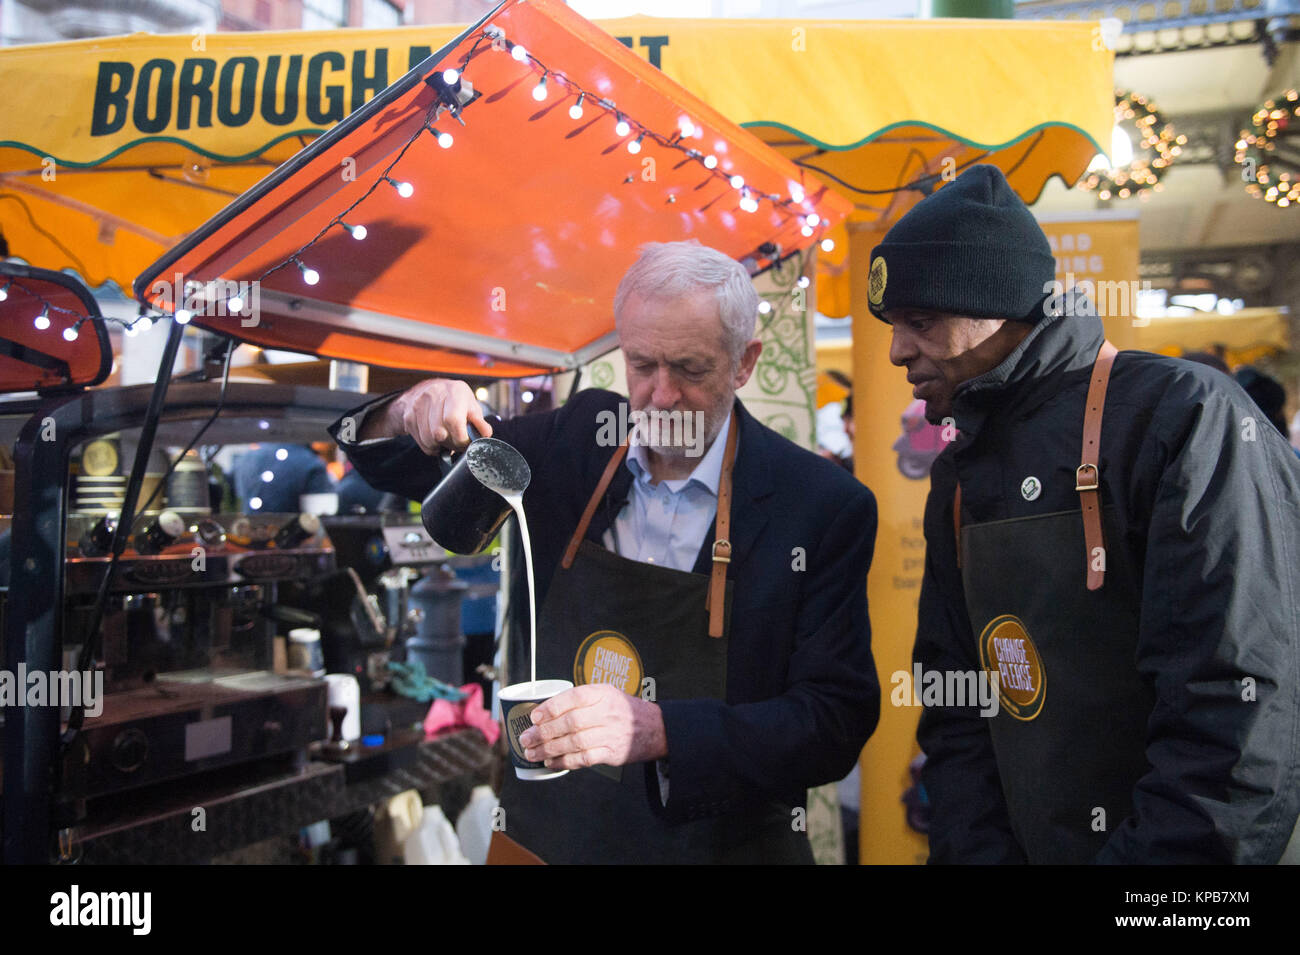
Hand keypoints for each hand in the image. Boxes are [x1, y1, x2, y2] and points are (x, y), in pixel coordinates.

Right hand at [371, 378, 491, 453]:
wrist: (428, 390)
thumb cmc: (455, 400)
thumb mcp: (471, 406)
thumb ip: (479, 421)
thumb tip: (485, 434)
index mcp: (454, 391)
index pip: (453, 420)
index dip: (460, 437)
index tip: (465, 442)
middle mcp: (434, 394)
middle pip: (439, 433)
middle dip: (451, 443)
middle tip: (457, 442)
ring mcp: (418, 405)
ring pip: (429, 440)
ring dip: (440, 446)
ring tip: (447, 440)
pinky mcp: (409, 416)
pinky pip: (421, 442)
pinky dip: (431, 446)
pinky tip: (436, 439)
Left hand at [518, 684, 667, 768]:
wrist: (655, 728)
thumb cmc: (623, 710)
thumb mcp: (606, 694)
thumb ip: (581, 699)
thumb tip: (544, 712)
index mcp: (603, 693)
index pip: (575, 697)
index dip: (552, 707)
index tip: (534, 716)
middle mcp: (607, 712)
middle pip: (571, 723)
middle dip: (544, 732)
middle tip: (526, 738)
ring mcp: (610, 734)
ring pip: (574, 742)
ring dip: (549, 749)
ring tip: (532, 752)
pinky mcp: (612, 753)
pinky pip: (584, 759)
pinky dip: (564, 762)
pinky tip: (551, 762)